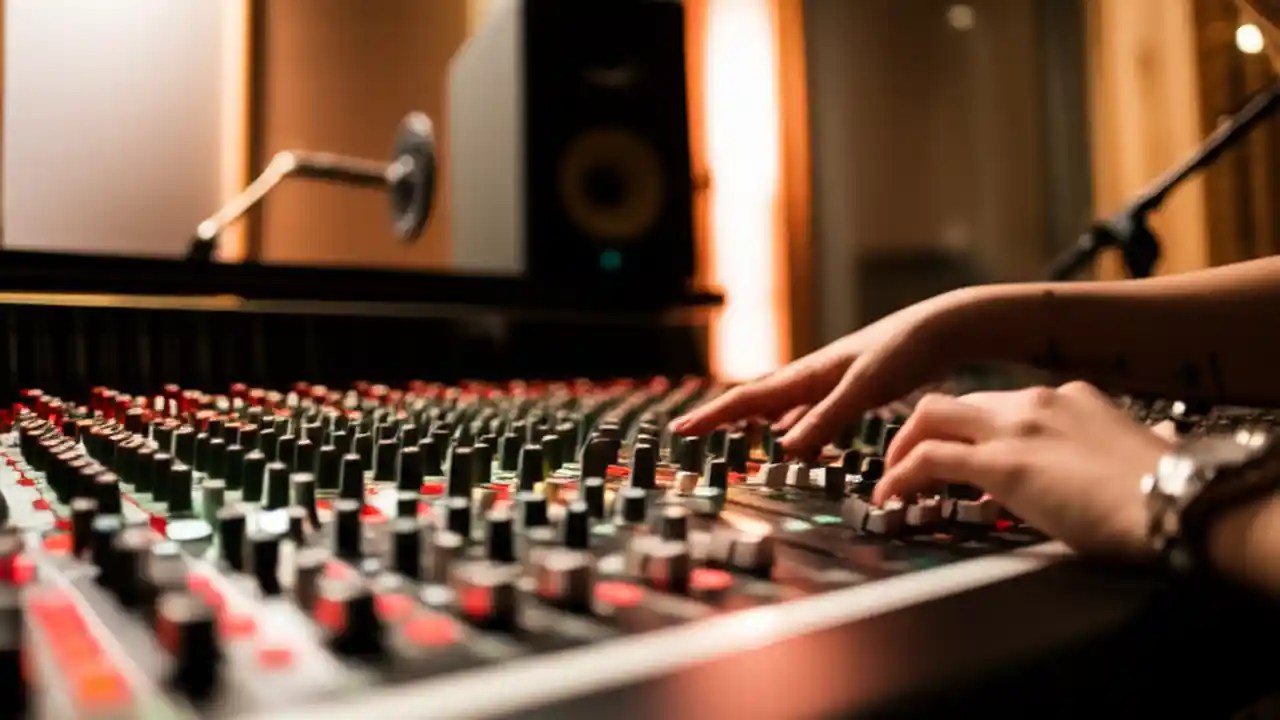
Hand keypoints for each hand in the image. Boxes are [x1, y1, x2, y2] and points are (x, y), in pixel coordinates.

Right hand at [670, 289, 981, 451]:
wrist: (940, 329)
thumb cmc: (903, 351)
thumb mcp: (865, 387)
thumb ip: (827, 417)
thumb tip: (784, 449)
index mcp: (806, 376)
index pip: (747, 399)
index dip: (712, 416)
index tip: (679, 429)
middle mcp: (810, 379)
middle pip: (754, 402)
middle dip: (720, 417)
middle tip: (689, 433)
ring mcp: (828, 385)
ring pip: (779, 409)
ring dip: (752, 424)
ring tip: (728, 439)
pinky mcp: (849, 391)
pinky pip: (807, 415)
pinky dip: (792, 430)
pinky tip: (793, 441)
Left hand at [873, 381, 1169, 560]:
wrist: (1176, 500)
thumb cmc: (1169, 491)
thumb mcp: (1146, 456)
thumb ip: (1133, 450)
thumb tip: (1153, 452)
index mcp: (1073, 397)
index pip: (1003, 403)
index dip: (976, 430)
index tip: (966, 454)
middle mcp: (1038, 401)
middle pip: (958, 402)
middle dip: (924, 430)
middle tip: (909, 460)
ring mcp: (1015, 428)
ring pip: (929, 416)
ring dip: (901, 446)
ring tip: (891, 478)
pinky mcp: (1000, 463)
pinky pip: (927, 459)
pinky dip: (900, 476)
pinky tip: (891, 497)